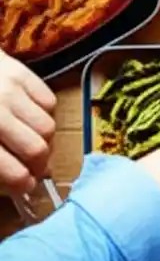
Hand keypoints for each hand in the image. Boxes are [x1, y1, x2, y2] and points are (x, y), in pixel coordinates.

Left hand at [0, 51, 55, 194]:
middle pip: (37, 149)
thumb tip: (9, 178)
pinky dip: (44, 112)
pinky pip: (49, 102)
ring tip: (32, 139)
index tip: (26, 186)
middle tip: (34, 167)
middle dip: (38, 164)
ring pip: (48, 127)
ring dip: (43, 139)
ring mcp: (10, 92)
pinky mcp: (22, 74)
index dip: (23, 183)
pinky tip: (29, 115)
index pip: (13, 170)